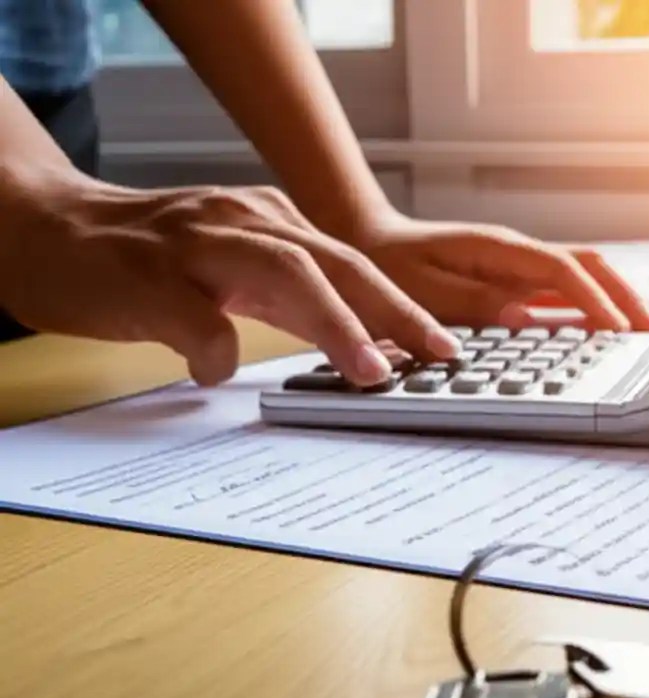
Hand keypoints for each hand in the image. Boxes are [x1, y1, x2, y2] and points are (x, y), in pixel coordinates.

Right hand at [0, 165, 459, 386]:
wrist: (48, 228)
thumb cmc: (152, 259)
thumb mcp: (237, 265)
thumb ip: (295, 297)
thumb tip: (364, 343)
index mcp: (271, 221)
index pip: (354, 263)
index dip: (405, 305)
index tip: (448, 346)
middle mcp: (243, 221)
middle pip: (336, 262)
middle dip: (394, 311)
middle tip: (436, 355)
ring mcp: (195, 244)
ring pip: (284, 273)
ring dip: (335, 323)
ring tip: (368, 370)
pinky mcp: (146, 276)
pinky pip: (195, 316)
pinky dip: (215, 349)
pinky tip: (215, 373)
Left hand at [352, 214, 648, 331]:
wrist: (364, 242)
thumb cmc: (386, 267)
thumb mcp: (420, 289)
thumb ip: (472, 303)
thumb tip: (525, 318)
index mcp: (498, 249)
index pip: (563, 272)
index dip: (595, 302)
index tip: (618, 332)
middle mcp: (516, 253)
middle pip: (589, 267)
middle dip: (625, 298)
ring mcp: (518, 265)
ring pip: (583, 278)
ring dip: (615, 303)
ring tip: (644, 337)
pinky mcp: (514, 281)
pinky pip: (563, 293)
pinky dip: (592, 310)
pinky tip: (605, 335)